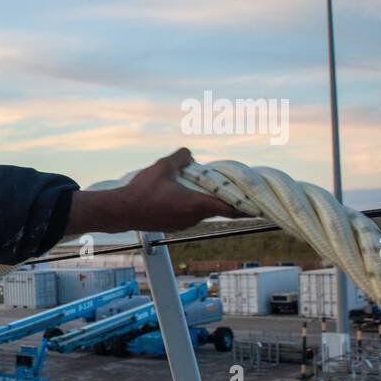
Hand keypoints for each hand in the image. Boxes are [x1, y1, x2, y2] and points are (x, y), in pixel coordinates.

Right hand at [66, 148, 243, 235]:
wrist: (120, 212)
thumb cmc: (142, 191)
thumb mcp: (162, 166)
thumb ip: (180, 157)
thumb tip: (189, 153)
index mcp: (196, 204)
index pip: (230, 208)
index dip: (247, 207)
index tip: (261, 208)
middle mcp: (193, 218)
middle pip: (215, 208)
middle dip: (220, 197)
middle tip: (223, 186)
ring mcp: (183, 224)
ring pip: (200, 211)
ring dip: (201, 201)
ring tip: (192, 187)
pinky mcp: (172, 226)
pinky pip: (187, 215)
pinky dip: (188, 206)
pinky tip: (175, 196)